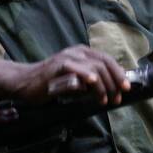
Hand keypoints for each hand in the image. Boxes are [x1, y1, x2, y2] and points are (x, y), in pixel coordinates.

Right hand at [15, 45, 129, 106]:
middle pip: (104, 63)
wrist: (25, 82)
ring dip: (103, 85)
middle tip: (117, 98)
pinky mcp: (57, 66)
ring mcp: (68, 57)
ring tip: (104, 100)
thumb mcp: (75, 81)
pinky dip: (86, 75)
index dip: (119, 74)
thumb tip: (111, 89)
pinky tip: (92, 82)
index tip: (126, 88)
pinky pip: (75, 68)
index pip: (107, 60)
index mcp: (83, 53)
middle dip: (115, 81)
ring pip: (94, 68)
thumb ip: (90, 81)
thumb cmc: (51, 83)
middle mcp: (77, 52)